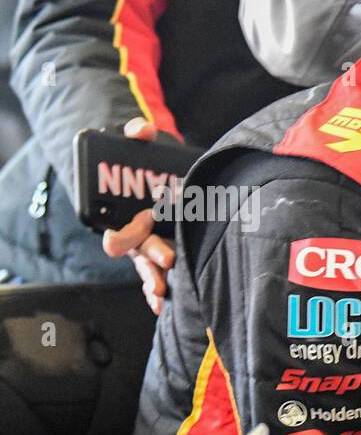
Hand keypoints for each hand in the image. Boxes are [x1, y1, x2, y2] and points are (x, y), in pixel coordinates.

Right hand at [101, 116, 176, 315]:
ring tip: (164, 292)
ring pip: (148, 267)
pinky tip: (164, 304)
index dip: (127, 229)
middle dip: (151, 255)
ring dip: (156, 279)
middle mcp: (132, 232)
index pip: (117, 227)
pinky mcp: (165, 250)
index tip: (144, 220)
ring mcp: (147, 245)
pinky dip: (160, 290)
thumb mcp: (139, 143)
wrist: (153, 170)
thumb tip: (141, 130)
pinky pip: (161, 275)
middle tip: (169, 258)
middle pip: (137, 250)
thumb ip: (136, 133)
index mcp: (121, 211)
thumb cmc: (142, 159)